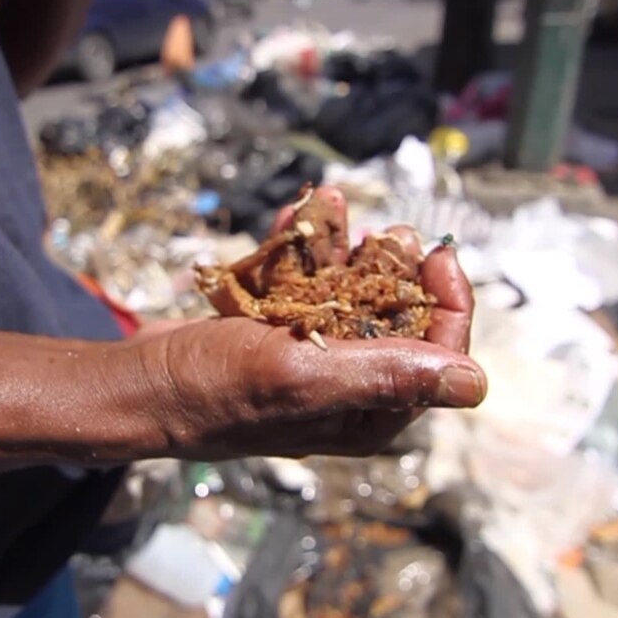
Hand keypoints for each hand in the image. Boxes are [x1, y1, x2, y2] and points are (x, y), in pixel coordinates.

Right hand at [111, 186, 483, 459]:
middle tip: (389, 233)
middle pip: (399, 314)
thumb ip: (387, 376)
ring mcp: (313, 354)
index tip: (433, 253)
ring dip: (345, 243)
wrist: (140, 385)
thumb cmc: (216, 392)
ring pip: (350, 288)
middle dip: (394, 266)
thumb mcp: (303, 377)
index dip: (447, 299)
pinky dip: (302, 245)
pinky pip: (306, 280)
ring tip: (336, 204)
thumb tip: (477, 385)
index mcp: (372, 412)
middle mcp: (351, 386)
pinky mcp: (278, 329)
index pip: (441, 355)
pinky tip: (298, 211)